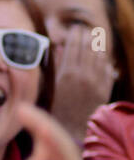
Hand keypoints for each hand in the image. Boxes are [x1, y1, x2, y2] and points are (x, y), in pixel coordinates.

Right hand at [0, 103, 88, 159]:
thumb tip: (41, 157)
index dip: (50, 137)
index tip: (28, 118)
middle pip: (68, 153)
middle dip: (47, 127)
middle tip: (21, 109)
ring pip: (63, 151)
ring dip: (46, 128)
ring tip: (24, 112)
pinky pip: (55, 155)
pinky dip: (43, 137)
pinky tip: (31, 124)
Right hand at [50, 24, 117, 145]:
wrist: (70, 131)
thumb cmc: (56, 108)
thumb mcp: (51, 84)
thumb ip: (56, 65)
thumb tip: (59, 48)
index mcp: (67, 72)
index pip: (74, 46)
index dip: (76, 35)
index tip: (75, 28)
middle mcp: (83, 76)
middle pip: (88, 49)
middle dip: (88, 37)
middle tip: (87, 30)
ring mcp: (96, 83)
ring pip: (100, 59)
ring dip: (98, 48)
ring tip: (96, 41)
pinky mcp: (104, 92)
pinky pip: (108, 73)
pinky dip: (106, 64)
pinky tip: (104, 60)